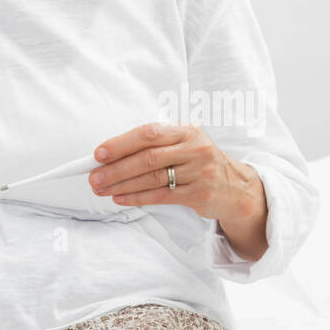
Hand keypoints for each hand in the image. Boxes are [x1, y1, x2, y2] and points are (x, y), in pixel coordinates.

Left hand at [89, 121, 265, 230]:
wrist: (236, 187)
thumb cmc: (199, 163)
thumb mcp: (185, 145)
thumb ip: (155, 146)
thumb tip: (110, 156)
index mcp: (187, 131)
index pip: (150, 133)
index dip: (122, 143)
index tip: (98, 153)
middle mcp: (195, 149)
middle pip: (148, 157)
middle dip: (116, 168)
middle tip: (93, 177)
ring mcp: (199, 172)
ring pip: (152, 178)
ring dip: (122, 185)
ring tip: (101, 189)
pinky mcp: (199, 194)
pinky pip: (161, 196)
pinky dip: (137, 198)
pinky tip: (120, 198)